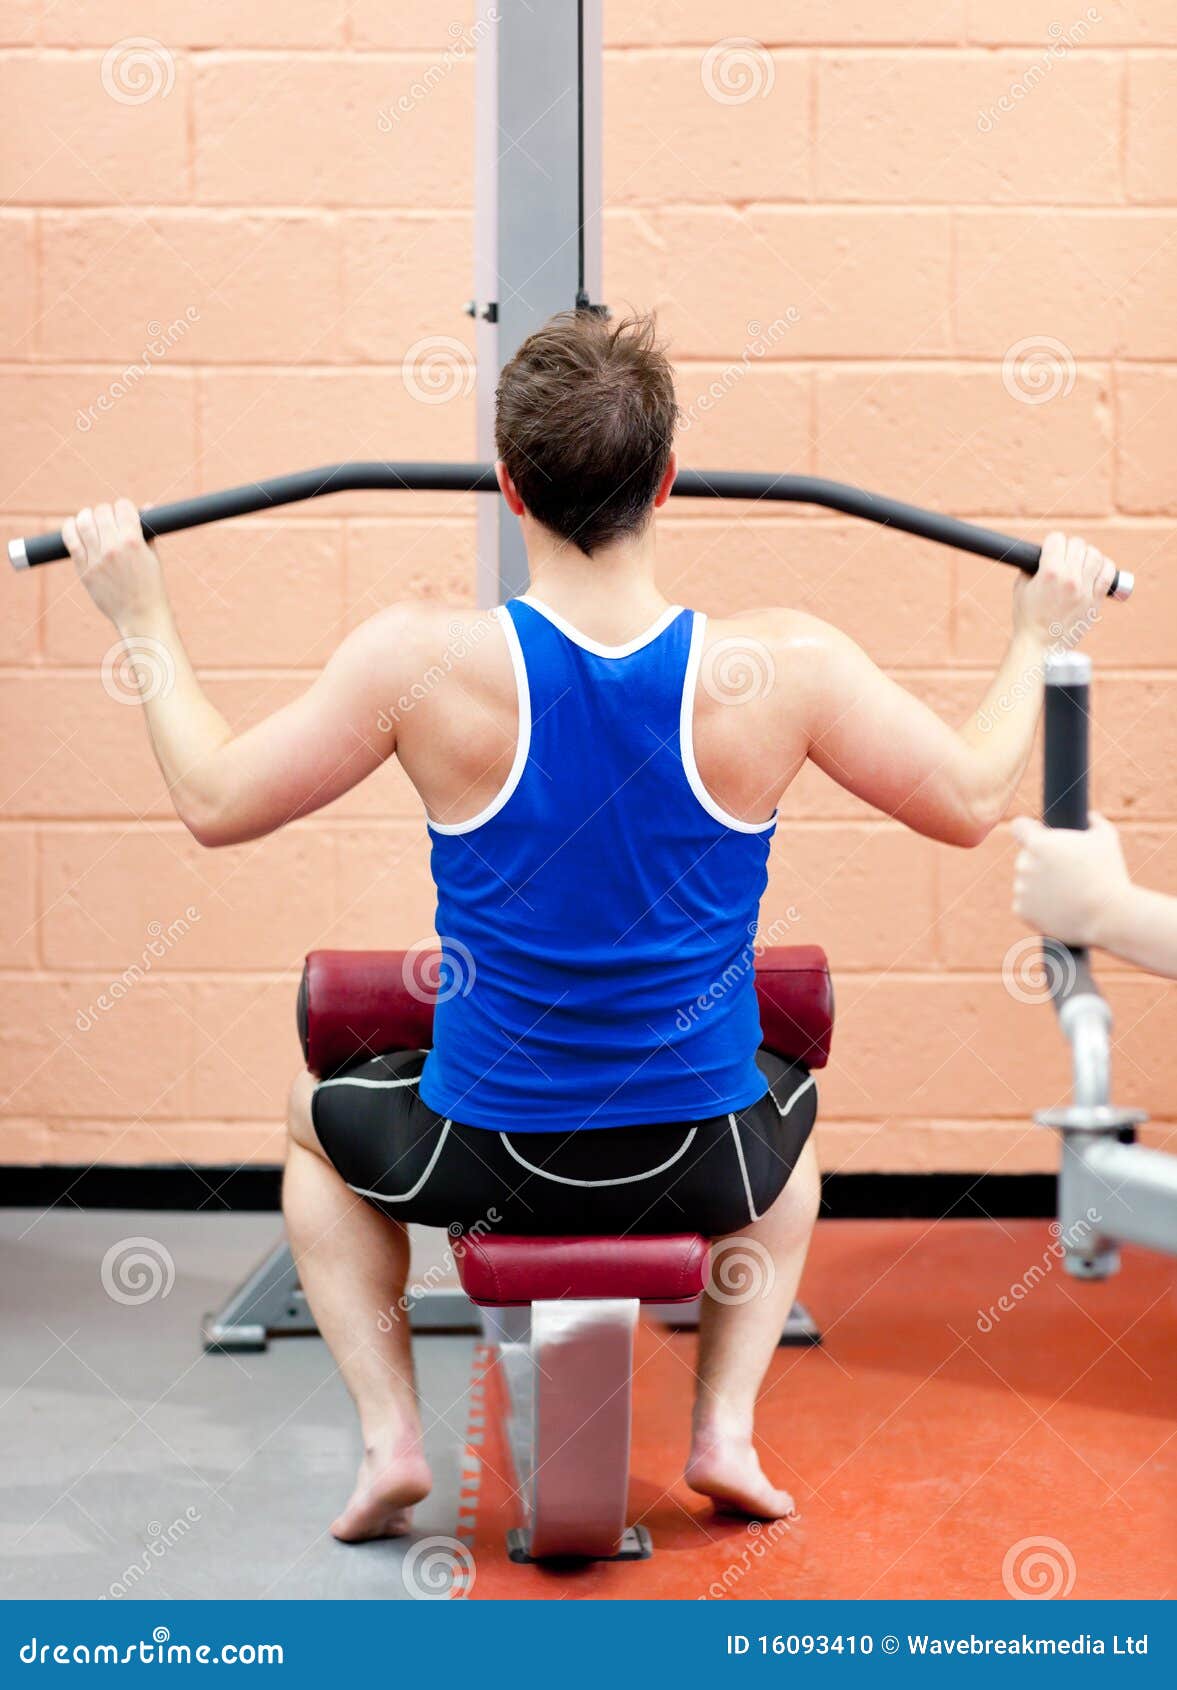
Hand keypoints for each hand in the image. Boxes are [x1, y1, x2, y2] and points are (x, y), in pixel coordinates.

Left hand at [62, 500, 165, 630]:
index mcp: (134, 541)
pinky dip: (69, 528)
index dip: (124, 507)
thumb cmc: (151, 588)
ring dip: (87, 517)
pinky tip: (73, 526)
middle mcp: (113, 547)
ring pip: (83, 522)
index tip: (124, 513)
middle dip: (105, 513)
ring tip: (90, 521)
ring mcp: (97, 558)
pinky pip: (70, 540)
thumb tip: (146, 507)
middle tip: (107, 521)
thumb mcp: (153, 558)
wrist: (141, 616)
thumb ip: (147, 533)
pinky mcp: (84, 569)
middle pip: (101, 511)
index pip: (123, 506)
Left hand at [1011, 812, 1131, 947]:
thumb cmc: (1109, 874)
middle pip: (1027, 857)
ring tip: (1067, 893)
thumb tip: (1090, 816)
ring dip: (1040, 885)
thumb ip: (1095, 822)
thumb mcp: (1107, 839)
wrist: (1108, 916)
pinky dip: (1038, 906)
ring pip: (1026, 881)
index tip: (1038, 834)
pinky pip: (1026, 903)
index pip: (1019, 826)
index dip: (1029, 829)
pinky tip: (1059, 907)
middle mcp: (1024, 864)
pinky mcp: (1021, 910)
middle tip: (1067, 873)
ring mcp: (1021, 888)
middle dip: (1042, 862)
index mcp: (1039, 843)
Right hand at [1012, 532, 1115, 646]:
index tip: (1051, 549)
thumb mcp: (1020, 588)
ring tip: (1081, 562)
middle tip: (1065, 557)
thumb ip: (1031, 569)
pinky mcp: (1096, 601)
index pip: (1057, 539)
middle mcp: (1069, 578)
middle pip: (1078, 544)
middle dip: (1069, 547)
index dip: (1052, 542)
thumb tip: (1041, 557)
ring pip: (1095, 555)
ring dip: (1087, 555)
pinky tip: (1097, 569)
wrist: (1040, 647)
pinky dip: (1105, 566)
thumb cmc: (1027, 619)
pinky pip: (1108, 573)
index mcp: (1049, 573)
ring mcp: (1085, 590)